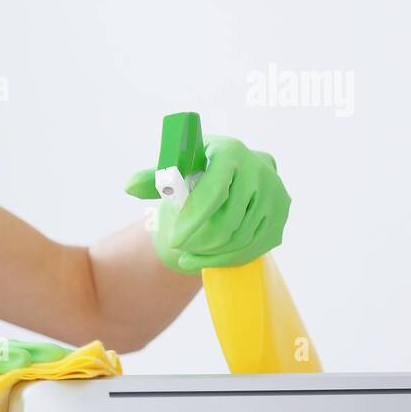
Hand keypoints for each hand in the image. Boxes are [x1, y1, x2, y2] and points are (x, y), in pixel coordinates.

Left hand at [125, 135, 289, 273]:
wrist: (232, 171)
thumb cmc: (195, 169)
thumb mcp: (174, 168)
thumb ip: (153, 178)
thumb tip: (129, 186)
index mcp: (229, 152)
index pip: (213, 192)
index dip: (192, 220)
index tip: (174, 240)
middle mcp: (259, 169)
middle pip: (229, 221)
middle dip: (199, 241)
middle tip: (177, 249)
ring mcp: (275, 193)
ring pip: (241, 239)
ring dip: (211, 253)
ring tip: (187, 255)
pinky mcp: (281, 215)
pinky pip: (255, 248)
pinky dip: (227, 259)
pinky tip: (204, 260)